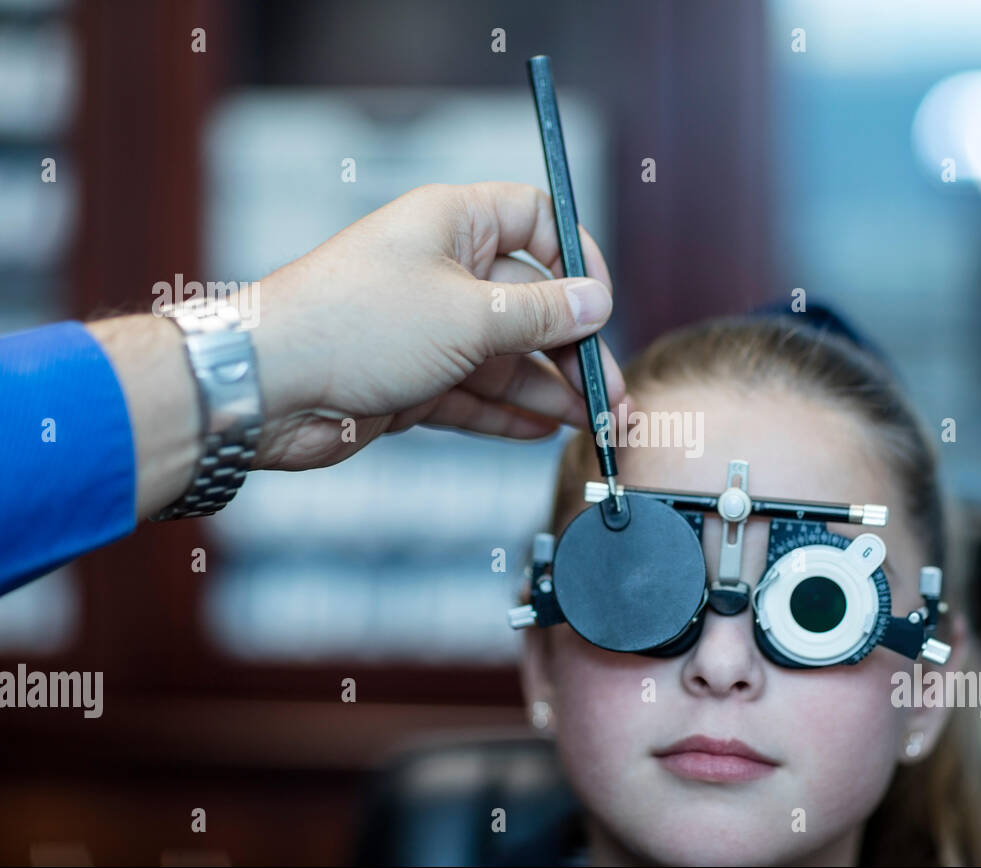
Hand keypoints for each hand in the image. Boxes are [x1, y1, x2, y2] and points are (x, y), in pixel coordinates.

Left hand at [248, 180, 626, 469]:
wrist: (266, 387)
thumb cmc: (352, 325)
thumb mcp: (469, 316)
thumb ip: (542, 314)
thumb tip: (597, 302)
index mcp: (453, 223)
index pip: (535, 220)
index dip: (576, 257)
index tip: (602, 302)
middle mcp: (442, 270)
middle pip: (531, 302)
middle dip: (574, 348)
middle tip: (610, 390)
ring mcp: (427, 327)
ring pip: (507, 356)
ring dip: (551, 389)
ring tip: (595, 421)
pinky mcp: (412, 379)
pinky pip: (475, 393)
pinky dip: (509, 412)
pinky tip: (546, 429)